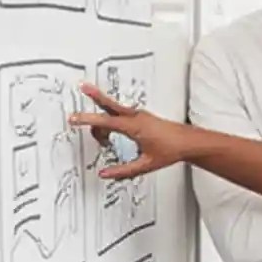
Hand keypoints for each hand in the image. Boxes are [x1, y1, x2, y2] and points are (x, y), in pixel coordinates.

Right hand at [68, 83, 193, 178]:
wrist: (187, 142)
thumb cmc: (170, 151)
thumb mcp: (145, 165)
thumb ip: (123, 171)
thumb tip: (104, 174)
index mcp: (134, 127)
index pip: (106, 122)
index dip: (88, 120)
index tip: (74, 118)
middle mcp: (136, 117)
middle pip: (110, 105)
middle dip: (96, 95)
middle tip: (82, 87)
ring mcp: (139, 115)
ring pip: (114, 113)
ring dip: (103, 122)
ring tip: (105, 143)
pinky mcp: (141, 117)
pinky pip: (121, 116)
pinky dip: (112, 123)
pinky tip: (110, 137)